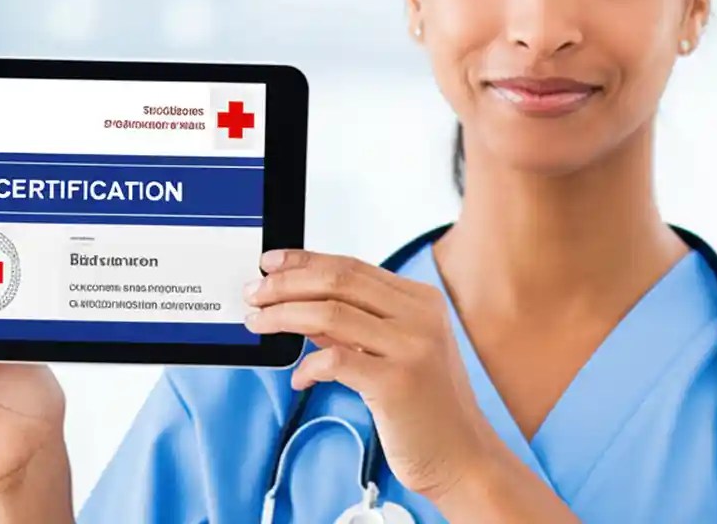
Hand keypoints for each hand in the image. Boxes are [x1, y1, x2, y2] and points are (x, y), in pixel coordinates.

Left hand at [244, 249, 494, 501]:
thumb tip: (300, 304)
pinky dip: (307, 367)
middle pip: (338, 280)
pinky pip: (334, 361)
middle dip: (286, 283)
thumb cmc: (425, 407)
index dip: (305, 260)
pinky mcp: (397, 384)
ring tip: (258, 324)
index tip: (271, 263)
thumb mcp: (393, 353)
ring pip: (329, 313)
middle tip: (253, 293)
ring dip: (283, 316)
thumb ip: (353, 326)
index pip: (351, 266)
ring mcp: (412, 348)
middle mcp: (420, 316)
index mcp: (422, 300)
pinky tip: (299, 380)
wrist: (462, 456)